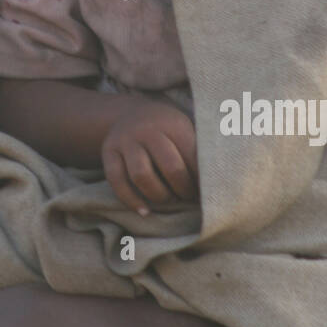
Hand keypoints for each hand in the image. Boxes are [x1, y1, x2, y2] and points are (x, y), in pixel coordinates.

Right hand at [101, 97, 198, 212]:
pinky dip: (131, 200)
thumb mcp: (183, 129)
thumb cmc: (166, 130)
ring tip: (169, 199)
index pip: (192, 157)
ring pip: (142, 176)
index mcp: (172, 123)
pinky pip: (117, 180)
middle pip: (170, 167)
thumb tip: (218, 184)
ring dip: (160, 196)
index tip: (209, 192)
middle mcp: (147, 130)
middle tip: (189, 197)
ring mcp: (125, 140)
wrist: (129, 114)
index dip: (201, 179)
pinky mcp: (108, 152)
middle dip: (183, 189)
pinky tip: (145, 211)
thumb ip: (197, 151)